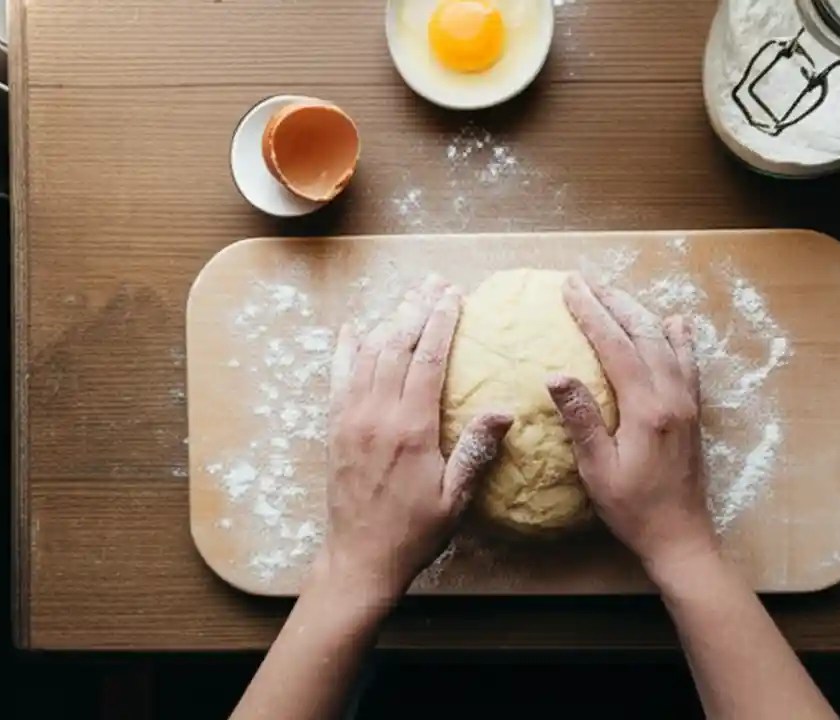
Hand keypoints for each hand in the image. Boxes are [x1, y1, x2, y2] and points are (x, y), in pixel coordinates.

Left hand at [316, 275, 512, 604]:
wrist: (360, 557)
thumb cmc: (415, 532)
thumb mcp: (455, 497)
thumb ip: (476, 452)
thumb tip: (503, 412)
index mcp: (411, 428)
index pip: (428, 359)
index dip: (441, 321)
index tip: (453, 295)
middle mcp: (376, 415)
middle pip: (397, 346)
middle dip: (416, 309)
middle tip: (434, 282)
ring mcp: (351, 418)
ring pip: (369, 355)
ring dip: (389, 321)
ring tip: (409, 297)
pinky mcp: (335, 428)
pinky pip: (339, 377)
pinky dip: (347, 348)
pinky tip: (355, 327)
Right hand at [546, 274, 717, 576]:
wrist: (680, 536)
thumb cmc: (633, 509)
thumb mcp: (597, 470)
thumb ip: (581, 420)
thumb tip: (555, 375)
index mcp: (647, 409)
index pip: (615, 346)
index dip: (591, 314)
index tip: (570, 289)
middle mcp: (673, 397)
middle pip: (643, 334)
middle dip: (612, 303)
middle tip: (585, 282)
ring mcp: (688, 402)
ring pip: (667, 342)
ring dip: (639, 313)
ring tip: (615, 293)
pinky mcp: (694, 412)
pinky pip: (687, 362)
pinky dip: (678, 337)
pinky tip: (674, 322)